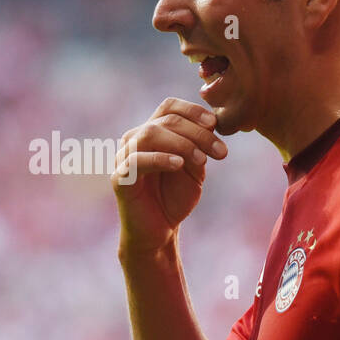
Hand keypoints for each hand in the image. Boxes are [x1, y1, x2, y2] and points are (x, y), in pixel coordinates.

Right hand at [113, 97, 227, 255]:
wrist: (159, 232)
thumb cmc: (174, 198)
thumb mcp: (194, 168)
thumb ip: (199, 145)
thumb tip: (211, 122)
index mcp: (151, 133)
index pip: (168, 107)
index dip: (192, 110)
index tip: (215, 123)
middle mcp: (134, 140)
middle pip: (165, 120)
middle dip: (197, 133)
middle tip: (220, 151)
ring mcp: (124, 157)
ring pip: (150, 134)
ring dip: (182, 144)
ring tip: (202, 160)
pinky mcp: (119, 178)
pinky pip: (136, 160)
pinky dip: (160, 158)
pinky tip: (179, 165)